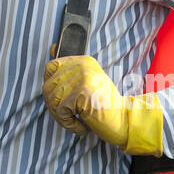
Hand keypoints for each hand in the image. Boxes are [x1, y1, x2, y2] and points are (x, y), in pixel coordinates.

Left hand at [42, 55, 163, 156]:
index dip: (50, 86)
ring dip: (62, 117)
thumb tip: (51, 47)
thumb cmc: (104, 106)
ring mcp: (82, 78)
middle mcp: (82, 66)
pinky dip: (69, 124)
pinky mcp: (82, 93)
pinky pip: (61, 111)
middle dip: (55, 107)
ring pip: (52, 100)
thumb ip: (70, 70)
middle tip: (71, 116)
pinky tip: (82, 126)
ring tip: (77, 121)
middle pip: (48, 87)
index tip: (61, 98)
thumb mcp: (86, 83)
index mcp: (83, 61)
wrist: (125, 122)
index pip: (50, 67)